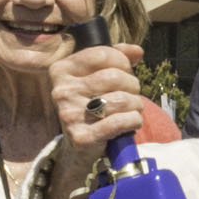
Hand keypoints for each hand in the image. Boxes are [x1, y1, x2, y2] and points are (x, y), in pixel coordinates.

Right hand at [46, 42, 146, 187]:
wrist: (77, 147)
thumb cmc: (90, 105)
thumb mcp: (96, 77)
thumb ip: (116, 58)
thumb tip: (137, 51)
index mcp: (61, 71)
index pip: (101, 55)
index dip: (122, 62)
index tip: (126, 72)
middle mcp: (61, 91)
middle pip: (114, 77)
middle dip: (132, 85)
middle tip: (131, 94)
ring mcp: (70, 115)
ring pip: (121, 99)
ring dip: (136, 105)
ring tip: (132, 109)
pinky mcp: (81, 137)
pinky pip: (120, 121)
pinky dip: (134, 120)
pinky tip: (132, 122)